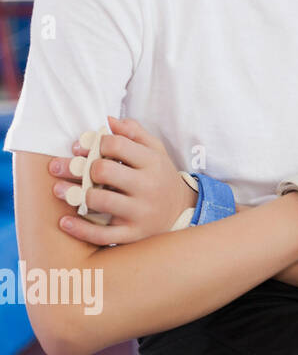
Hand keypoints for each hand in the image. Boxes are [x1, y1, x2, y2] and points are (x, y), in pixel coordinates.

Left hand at [50, 115, 195, 243]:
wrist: (180, 211)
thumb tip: (109, 120)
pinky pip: (102, 235)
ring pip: (99, 201)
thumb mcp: (155, 151)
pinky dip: (80, 229)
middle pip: (104, 171)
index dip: (94, 143)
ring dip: (74, 194)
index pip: (117, 145)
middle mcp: (149, 186)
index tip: (82, 148)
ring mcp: (141, 212)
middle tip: (68, 169)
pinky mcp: (133, 234)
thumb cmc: (160, 177)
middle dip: (81, 168)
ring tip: (61, 190)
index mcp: (153, 163)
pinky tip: (65, 220)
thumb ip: (134, 133)